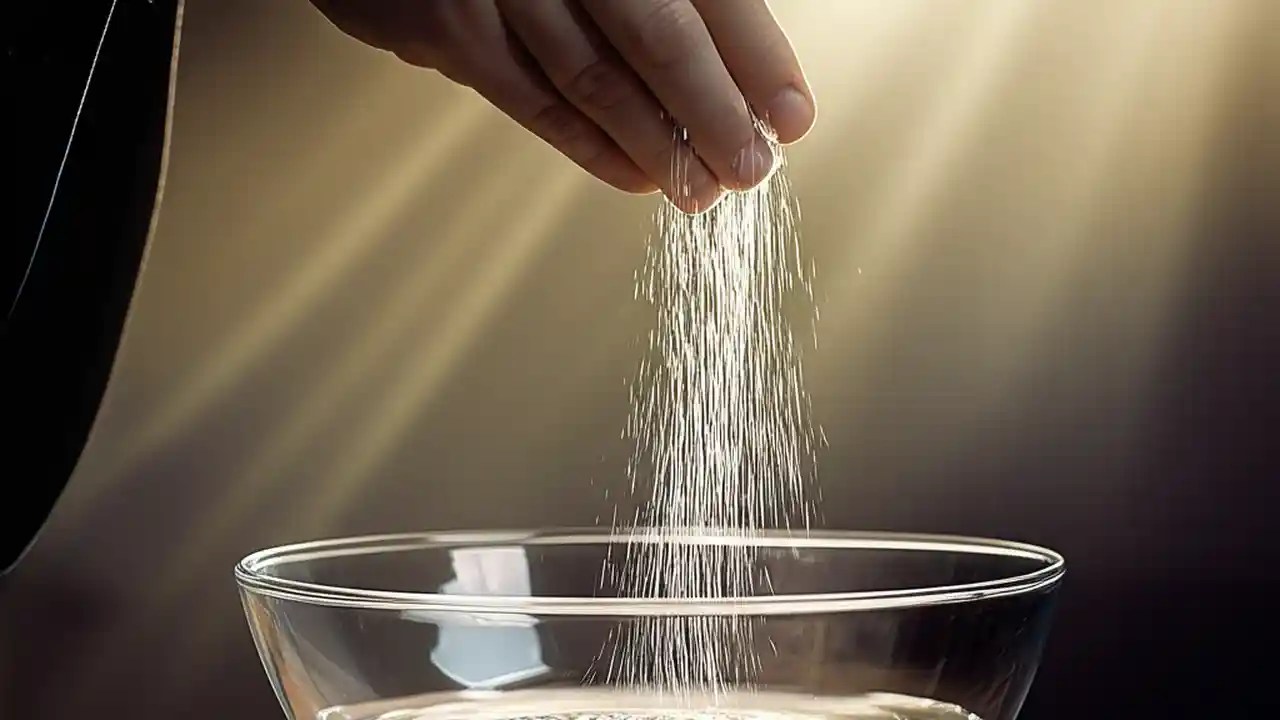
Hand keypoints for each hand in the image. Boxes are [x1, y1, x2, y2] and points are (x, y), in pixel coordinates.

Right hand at [309, 0, 815, 212]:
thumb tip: (734, 56)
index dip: (755, 55)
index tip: (790, 112)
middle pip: (658, 36)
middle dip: (714, 114)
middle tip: (750, 167)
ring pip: (595, 79)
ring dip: (657, 144)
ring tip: (700, 187)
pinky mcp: (447, 24)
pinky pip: (531, 100)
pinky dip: (588, 146)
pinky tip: (634, 175)